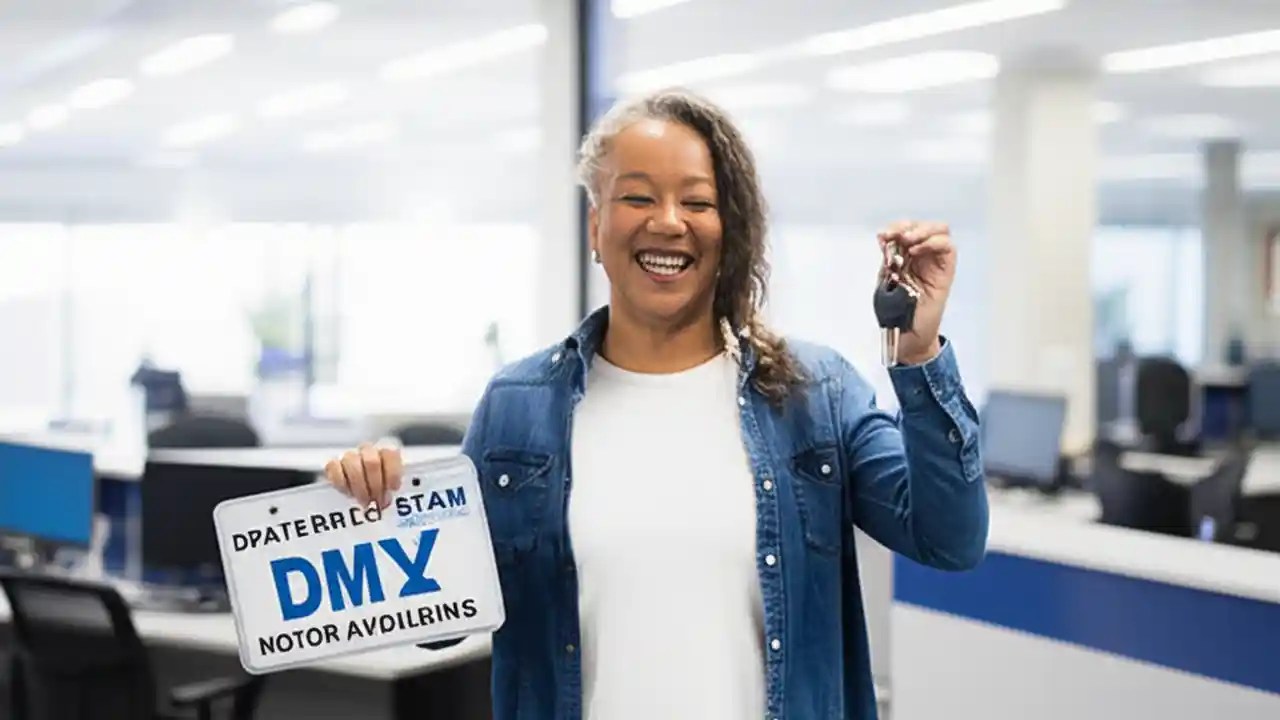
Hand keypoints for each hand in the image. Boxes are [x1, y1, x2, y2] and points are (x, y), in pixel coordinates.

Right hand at [325, 442, 403, 509]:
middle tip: (378, 502)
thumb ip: (398, 493)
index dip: (392, 472)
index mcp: (387, 454)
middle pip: (371, 461)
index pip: (390, 453)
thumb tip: (404, 503)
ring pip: (351, 462)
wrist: (361, 498)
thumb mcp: (394, 493)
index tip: (393, 488)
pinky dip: (341, 483)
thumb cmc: (382, 495)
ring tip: (365, 502)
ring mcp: (350, 457)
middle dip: (375, 485)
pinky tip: (349, 494)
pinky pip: (333, 467)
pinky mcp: (334, 466)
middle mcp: (369, 452)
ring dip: (359, 486)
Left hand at [878, 220, 955, 364]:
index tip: (883, 236)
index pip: (906, 229)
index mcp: (906, 255)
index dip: (896, 227)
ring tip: (908, 241)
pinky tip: (918, 250)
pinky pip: (948, 249)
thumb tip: (884, 239)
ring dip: (923, 231)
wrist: (905, 335)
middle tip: (896, 236)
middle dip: (909, 226)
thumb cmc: (894, 312)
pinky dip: (934, 242)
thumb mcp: (885, 280)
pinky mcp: (946, 272)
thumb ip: (887, 259)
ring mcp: (935, 263)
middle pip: (924, 226)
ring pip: (940, 231)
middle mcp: (923, 255)